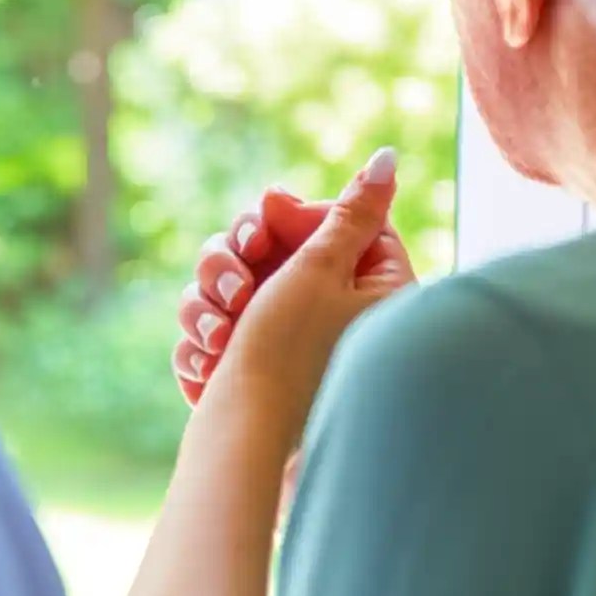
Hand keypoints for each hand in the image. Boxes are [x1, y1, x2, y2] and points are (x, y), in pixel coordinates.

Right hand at [174, 181, 409, 405]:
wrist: (246, 436)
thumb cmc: (289, 353)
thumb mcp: (320, 269)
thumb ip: (350, 212)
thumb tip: (388, 160)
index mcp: (374, 288)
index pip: (338, 223)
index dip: (291, 221)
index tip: (263, 232)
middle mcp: (332, 314)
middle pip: (272, 251)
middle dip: (236, 264)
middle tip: (237, 286)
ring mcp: (281, 343)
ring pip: (229, 286)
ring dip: (212, 302)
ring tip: (219, 332)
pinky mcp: (242, 366)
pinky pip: (212, 328)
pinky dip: (207, 338)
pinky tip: (212, 357)